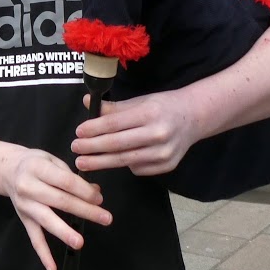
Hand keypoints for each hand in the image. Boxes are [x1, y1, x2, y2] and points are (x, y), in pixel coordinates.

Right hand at [1, 147, 112, 269]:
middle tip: (105, 218)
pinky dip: (43, 255)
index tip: (99, 199)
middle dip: (85, 211)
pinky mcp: (24, 219)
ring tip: (79, 242)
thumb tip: (95, 192)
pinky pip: (34, 238)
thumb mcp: (52, 160)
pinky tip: (52, 269)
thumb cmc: (35, 163)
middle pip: (60, 201)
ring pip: (47, 220)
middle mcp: (29, 187)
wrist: (7, 170)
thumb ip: (72, 176)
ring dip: (65, 232)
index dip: (84, 191)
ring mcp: (25, 205)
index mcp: (38, 168)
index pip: (65, 182)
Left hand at [72, 91, 199, 176]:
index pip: (115, 123)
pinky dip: (124, 165)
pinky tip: (114, 160)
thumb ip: (114, 107)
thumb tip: (87, 103)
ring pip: (126, 160)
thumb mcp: (140, 101)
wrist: (193, 118)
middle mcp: (158, 134)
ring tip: (84, 162)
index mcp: (150, 113)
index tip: (78, 133)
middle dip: (93, 148)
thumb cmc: (162, 107)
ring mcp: (164, 153)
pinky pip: (138, 168)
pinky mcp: (167, 166)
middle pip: (118, 145)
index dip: (94, 129)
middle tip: (75, 150)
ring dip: (102, 162)